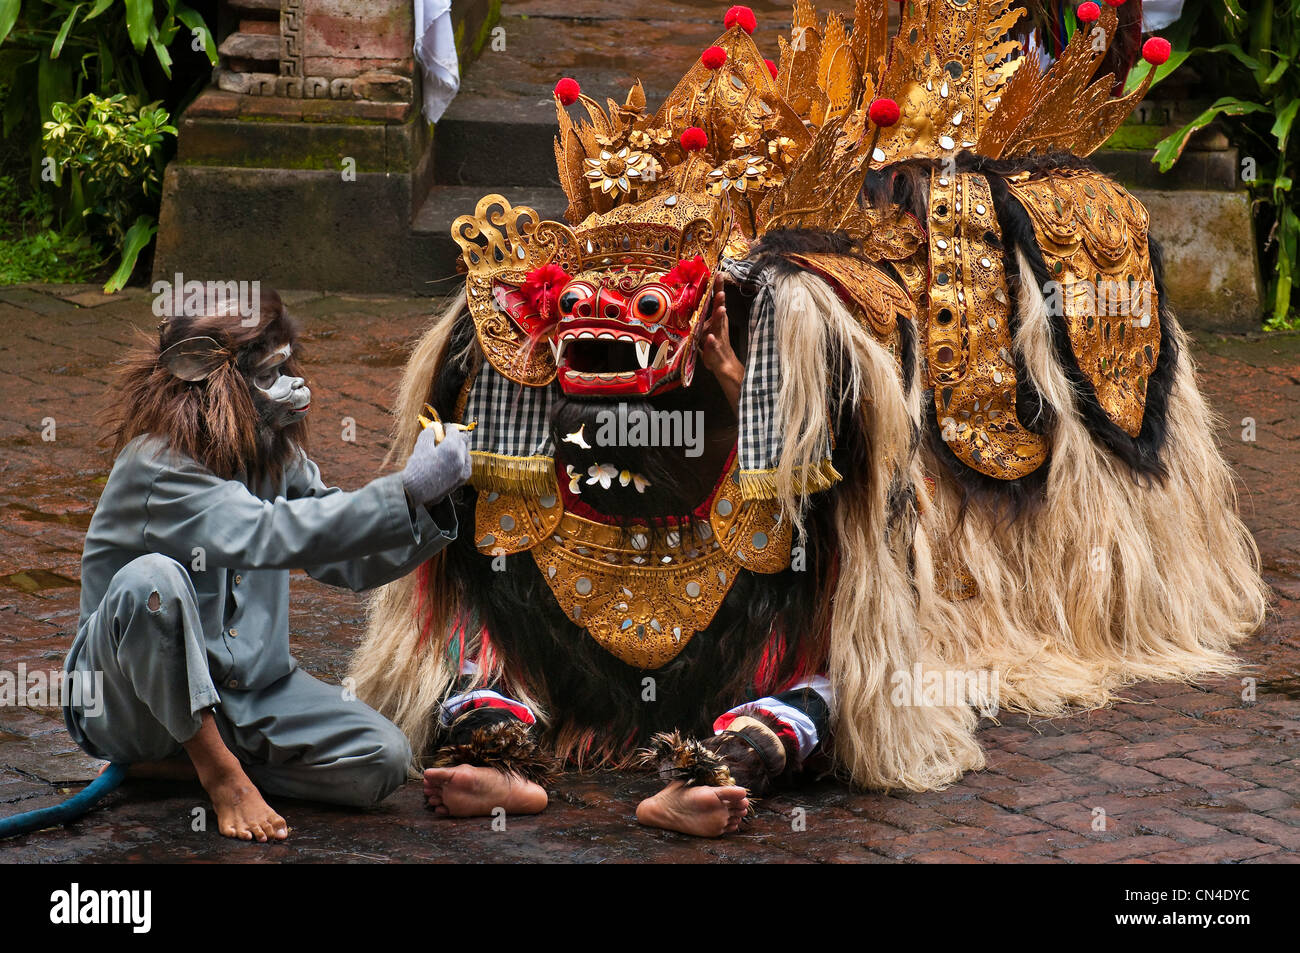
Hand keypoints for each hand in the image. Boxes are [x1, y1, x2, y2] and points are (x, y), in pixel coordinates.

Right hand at [401, 426, 471, 505]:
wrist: (415, 491)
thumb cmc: (417, 468)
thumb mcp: (421, 446)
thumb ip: (428, 434)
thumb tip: (432, 429)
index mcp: (452, 448)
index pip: (456, 432)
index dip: (449, 428)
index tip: (444, 427)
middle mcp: (461, 459)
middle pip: (464, 442)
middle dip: (456, 437)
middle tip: (446, 436)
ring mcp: (463, 471)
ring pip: (467, 454)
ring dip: (460, 449)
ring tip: (448, 449)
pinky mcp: (461, 480)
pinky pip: (466, 466)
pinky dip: (461, 461)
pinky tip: (451, 461)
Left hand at [699, 273, 743, 409]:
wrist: (723, 366)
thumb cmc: (715, 347)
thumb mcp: (705, 331)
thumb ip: (703, 319)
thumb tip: (696, 308)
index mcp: (717, 321)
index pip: (716, 302)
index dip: (716, 289)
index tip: (717, 274)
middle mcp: (719, 328)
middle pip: (720, 311)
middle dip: (720, 299)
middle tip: (721, 288)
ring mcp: (719, 339)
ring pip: (719, 327)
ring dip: (720, 317)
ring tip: (721, 308)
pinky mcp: (717, 351)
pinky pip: (714, 345)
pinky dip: (712, 342)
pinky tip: (710, 337)